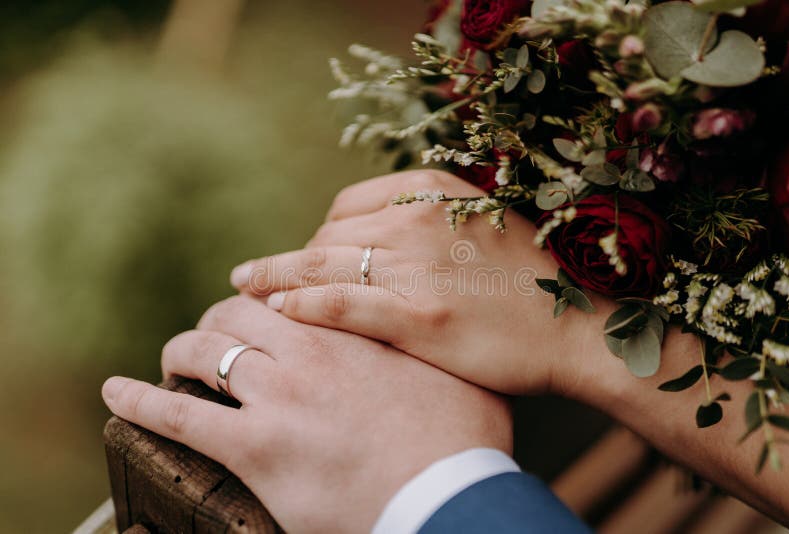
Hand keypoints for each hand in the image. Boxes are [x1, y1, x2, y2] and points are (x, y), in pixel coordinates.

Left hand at [101, 295, 510, 532]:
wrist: (446, 496)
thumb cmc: (462, 440)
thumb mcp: (458, 372)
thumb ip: (426, 341)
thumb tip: (425, 320)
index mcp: (351, 330)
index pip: (289, 291)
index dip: (266, 296)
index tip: (260, 303)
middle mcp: (306, 353)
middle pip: (236, 314)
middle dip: (218, 318)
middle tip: (214, 331)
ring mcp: (276, 398)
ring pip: (205, 353)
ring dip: (182, 350)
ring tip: (174, 357)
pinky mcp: (253, 448)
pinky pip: (177, 415)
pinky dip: (139, 401)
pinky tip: (115, 391)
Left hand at [230, 170, 601, 393]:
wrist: (578, 327)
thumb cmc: (530, 281)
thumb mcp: (480, 222)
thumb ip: (426, 219)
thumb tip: (371, 232)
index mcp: (434, 189)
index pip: (347, 207)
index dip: (318, 235)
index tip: (305, 257)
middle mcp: (419, 219)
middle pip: (327, 236)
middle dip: (292, 261)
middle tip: (262, 280)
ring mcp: (416, 266)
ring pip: (321, 266)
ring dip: (275, 280)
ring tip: (244, 290)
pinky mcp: (416, 316)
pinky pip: (337, 304)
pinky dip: (299, 306)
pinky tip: (275, 312)